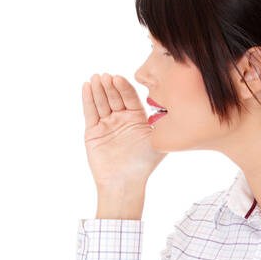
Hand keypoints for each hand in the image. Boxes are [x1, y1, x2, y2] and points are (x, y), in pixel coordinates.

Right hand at [81, 72, 164, 218]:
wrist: (124, 183)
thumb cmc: (143, 164)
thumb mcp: (157, 140)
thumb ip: (161, 122)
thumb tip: (173, 103)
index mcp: (137, 118)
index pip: (130, 97)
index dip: (124, 87)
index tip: (119, 78)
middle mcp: (121, 118)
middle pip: (115, 97)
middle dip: (110, 86)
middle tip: (107, 76)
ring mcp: (107, 124)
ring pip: (102, 102)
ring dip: (98, 89)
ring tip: (96, 78)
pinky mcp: (93, 131)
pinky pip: (90, 112)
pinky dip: (88, 99)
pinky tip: (87, 86)